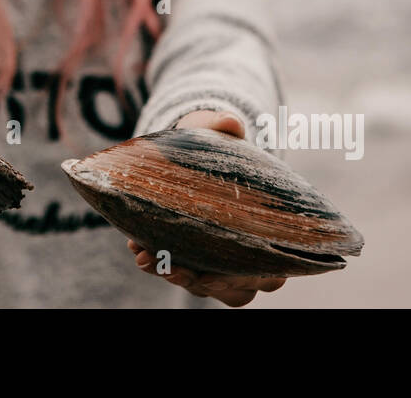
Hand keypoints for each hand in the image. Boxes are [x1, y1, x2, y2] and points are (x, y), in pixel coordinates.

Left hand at [127, 109, 288, 306]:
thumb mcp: (221, 132)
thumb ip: (225, 127)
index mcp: (273, 234)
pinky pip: (182, 272)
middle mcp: (253, 258)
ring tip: (145, 257)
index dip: (242, 276)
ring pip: (206, 286)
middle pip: (234, 289)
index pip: (266, 272)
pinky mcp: (198, 259)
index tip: (212, 271)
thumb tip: (232, 122)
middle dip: (199, 280)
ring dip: (177, 276)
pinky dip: (159, 264)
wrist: (203, 151)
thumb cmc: (223, 146)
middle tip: (169, 265)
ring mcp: (225, 263)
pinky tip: (137, 246)